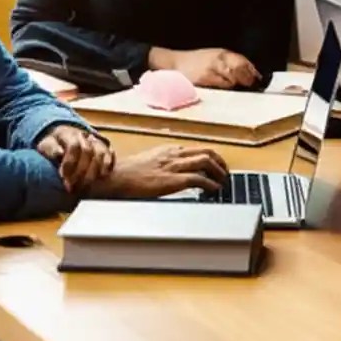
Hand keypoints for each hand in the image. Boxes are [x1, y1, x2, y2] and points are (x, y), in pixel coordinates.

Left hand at [36, 125, 114, 193]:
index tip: (63, 177)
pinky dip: (108, 166)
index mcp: (68, 133)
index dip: (70, 162)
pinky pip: (110, 154)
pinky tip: (100, 178)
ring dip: (94, 172)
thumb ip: (50, 149)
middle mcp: (84, 136)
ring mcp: (95, 141)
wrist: (61, 140)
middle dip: (81, 171)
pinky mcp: (104, 147)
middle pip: (88, 151)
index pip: (73, 146)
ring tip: (85, 187)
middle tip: (72, 187)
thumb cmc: (52, 146)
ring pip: (101, 153)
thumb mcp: (45, 146)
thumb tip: (59, 153)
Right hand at [87, 144, 229, 197]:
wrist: (114, 178)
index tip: (218, 167)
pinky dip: (210, 184)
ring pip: (206, 162)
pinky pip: (198, 179)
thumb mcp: (148, 163)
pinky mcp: (172, 180)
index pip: (198, 149)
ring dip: (220, 173)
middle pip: (207, 152)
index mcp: (168, 150)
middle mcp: (173, 154)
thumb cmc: (126, 174)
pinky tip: (214, 191)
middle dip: (221, 163)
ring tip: (223, 183)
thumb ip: (162, 165)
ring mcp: (173, 166)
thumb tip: (172, 173)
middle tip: (225, 175)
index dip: (212, 158)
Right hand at [153, 47, 259, 88]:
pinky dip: (225, 88)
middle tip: (250, 86)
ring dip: (237, 85)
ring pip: (233, 79)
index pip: (244, 62)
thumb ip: (230, 63)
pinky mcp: (205, 78)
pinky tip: (222, 89)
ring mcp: (212, 68)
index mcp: (222, 53)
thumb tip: (251, 74)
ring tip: (236, 89)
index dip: (253, 72)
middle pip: (241, 69)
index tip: (258, 80)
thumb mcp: (213, 57)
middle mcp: (218, 59)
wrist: (174, 63)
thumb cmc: (195, 62)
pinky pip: (221, 86)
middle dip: (248, 79)